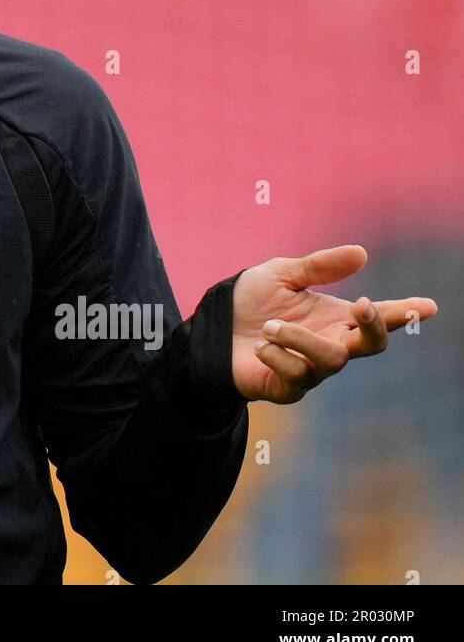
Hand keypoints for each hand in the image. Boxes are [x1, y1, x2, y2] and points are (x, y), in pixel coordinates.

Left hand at [229, 245, 437, 402]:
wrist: (212, 328)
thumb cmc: (250, 302)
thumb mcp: (282, 275)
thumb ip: (319, 267)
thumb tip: (361, 253)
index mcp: (335, 317)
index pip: (378, 315)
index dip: (404, 312)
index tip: (428, 306)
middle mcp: (331, 344)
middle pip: (371, 344)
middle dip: (374, 326)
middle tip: (360, 304)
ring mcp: (313, 369)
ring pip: (331, 359)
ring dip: (299, 337)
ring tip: (268, 326)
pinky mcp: (289, 388)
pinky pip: (297, 375)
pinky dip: (277, 355)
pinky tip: (259, 346)